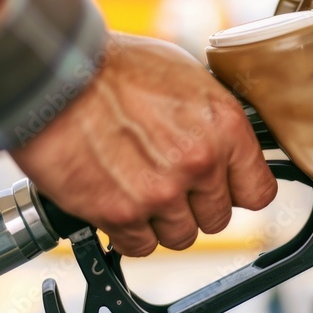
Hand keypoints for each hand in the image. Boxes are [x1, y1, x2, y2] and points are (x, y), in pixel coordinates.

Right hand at [10, 33, 277, 255]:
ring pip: (180, 236)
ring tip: (137, 188)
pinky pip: (140, 246)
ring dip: (161, 220)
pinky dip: (128, 232)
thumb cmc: (114, 67)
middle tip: (168, 182)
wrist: (53, 73)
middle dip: (194, 204)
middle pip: (217, 218)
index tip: (225, 189)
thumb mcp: (184, 77)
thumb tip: (223, 144)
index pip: (258, 191)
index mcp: (224, 126)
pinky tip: (117, 201)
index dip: (238, 191)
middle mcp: (199, 163)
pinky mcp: (120, 214)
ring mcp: (161, 193)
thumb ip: (210, 120)